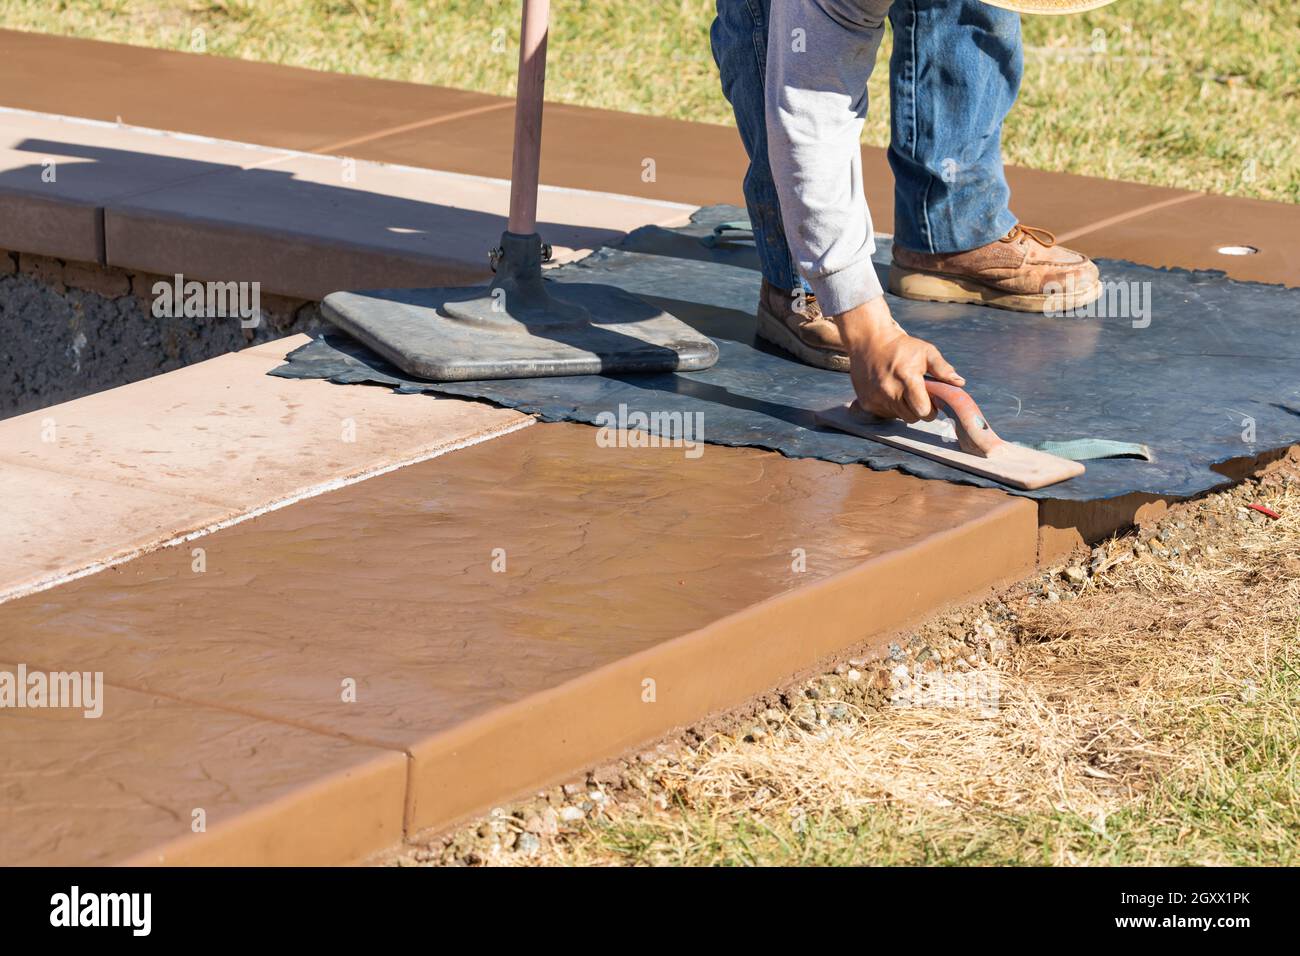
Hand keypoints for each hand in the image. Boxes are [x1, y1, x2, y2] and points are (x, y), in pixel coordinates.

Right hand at [833, 297, 963, 422]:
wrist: (869, 341)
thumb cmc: (901, 347)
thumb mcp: (926, 351)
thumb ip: (942, 369)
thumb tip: (959, 383)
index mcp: (907, 379)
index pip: (924, 411)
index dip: (931, 409)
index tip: (931, 400)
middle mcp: (890, 391)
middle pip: (912, 417)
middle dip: (919, 409)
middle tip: (917, 395)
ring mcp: (876, 398)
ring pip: (899, 417)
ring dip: (904, 408)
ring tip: (902, 390)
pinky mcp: (866, 402)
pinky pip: (885, 414)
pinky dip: (890, 406)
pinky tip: (889, 390)